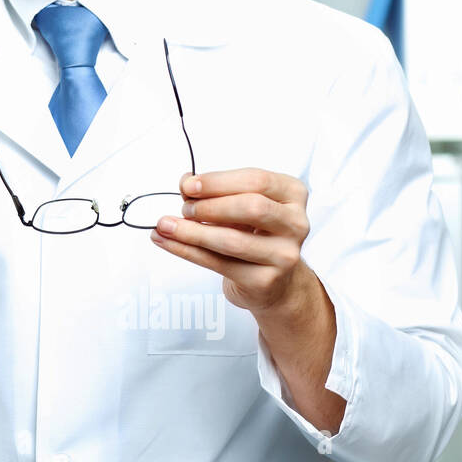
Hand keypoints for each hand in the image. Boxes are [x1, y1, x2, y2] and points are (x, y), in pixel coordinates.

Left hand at [150, 169, 312, 314]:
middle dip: (209, 206)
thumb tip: (185, 183)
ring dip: (191, 231)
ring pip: (232, 240)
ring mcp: (284, 255)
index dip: (218, 181)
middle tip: (184, 208)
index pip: (257, 180)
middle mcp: (296, 224)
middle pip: (251, 208)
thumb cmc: (254, 233)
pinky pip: (217, 263)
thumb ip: (215, 191)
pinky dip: (185, 250)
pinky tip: (166, 241)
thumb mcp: (240, 205)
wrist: (274, 281)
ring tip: (165, 225)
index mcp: (292, 194)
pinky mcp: (265, 281)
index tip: (188, 185)